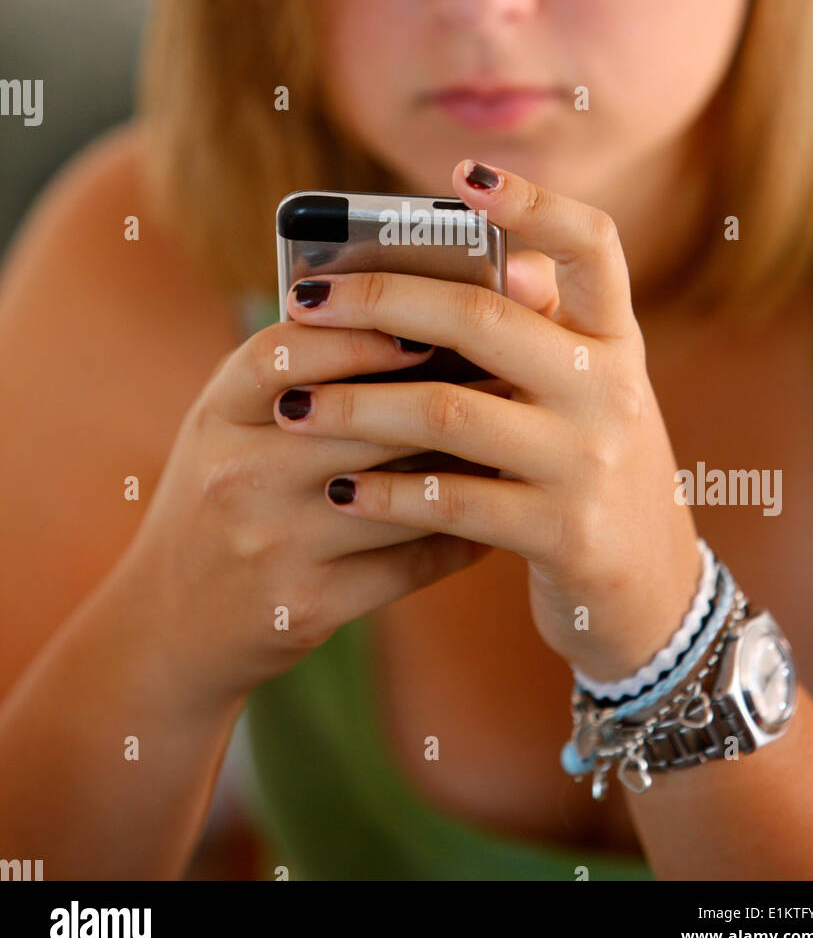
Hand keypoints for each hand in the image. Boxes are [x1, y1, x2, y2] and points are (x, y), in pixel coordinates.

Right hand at [124, 315, 487, 712]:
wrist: (174, 622)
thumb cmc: (227, 495)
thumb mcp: (233, 424)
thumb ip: (300, 371)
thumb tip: (416, 315)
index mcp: (219, 414)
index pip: (286, 352)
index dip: (360, 334)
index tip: (427, 325)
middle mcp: (238, 475)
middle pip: (360, 421)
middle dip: (444, 397)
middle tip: (508, 376)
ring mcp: (272, 544)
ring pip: (399, 493)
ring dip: (466, 466)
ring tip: (513, 439)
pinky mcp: (307, 605)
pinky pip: (410, 561)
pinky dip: (460, 534)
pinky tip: (491, 513)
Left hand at [280, 158, 701, 682]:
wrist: (653, 591)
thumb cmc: (590, 469)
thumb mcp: (585, 393)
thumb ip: (537, 331)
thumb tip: (470, 262)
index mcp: (613, 339)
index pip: (593, 244)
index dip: (534, 201)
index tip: (462, 173)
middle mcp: (611, 388)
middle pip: (484, 319)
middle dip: (381, 302)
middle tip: (304, 298)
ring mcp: (590, 462)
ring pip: (450, 412)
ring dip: (357, 406)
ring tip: (295, 407)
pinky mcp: (565, 534)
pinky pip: (453, 502)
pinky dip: (386, 494)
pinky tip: (338, 489)